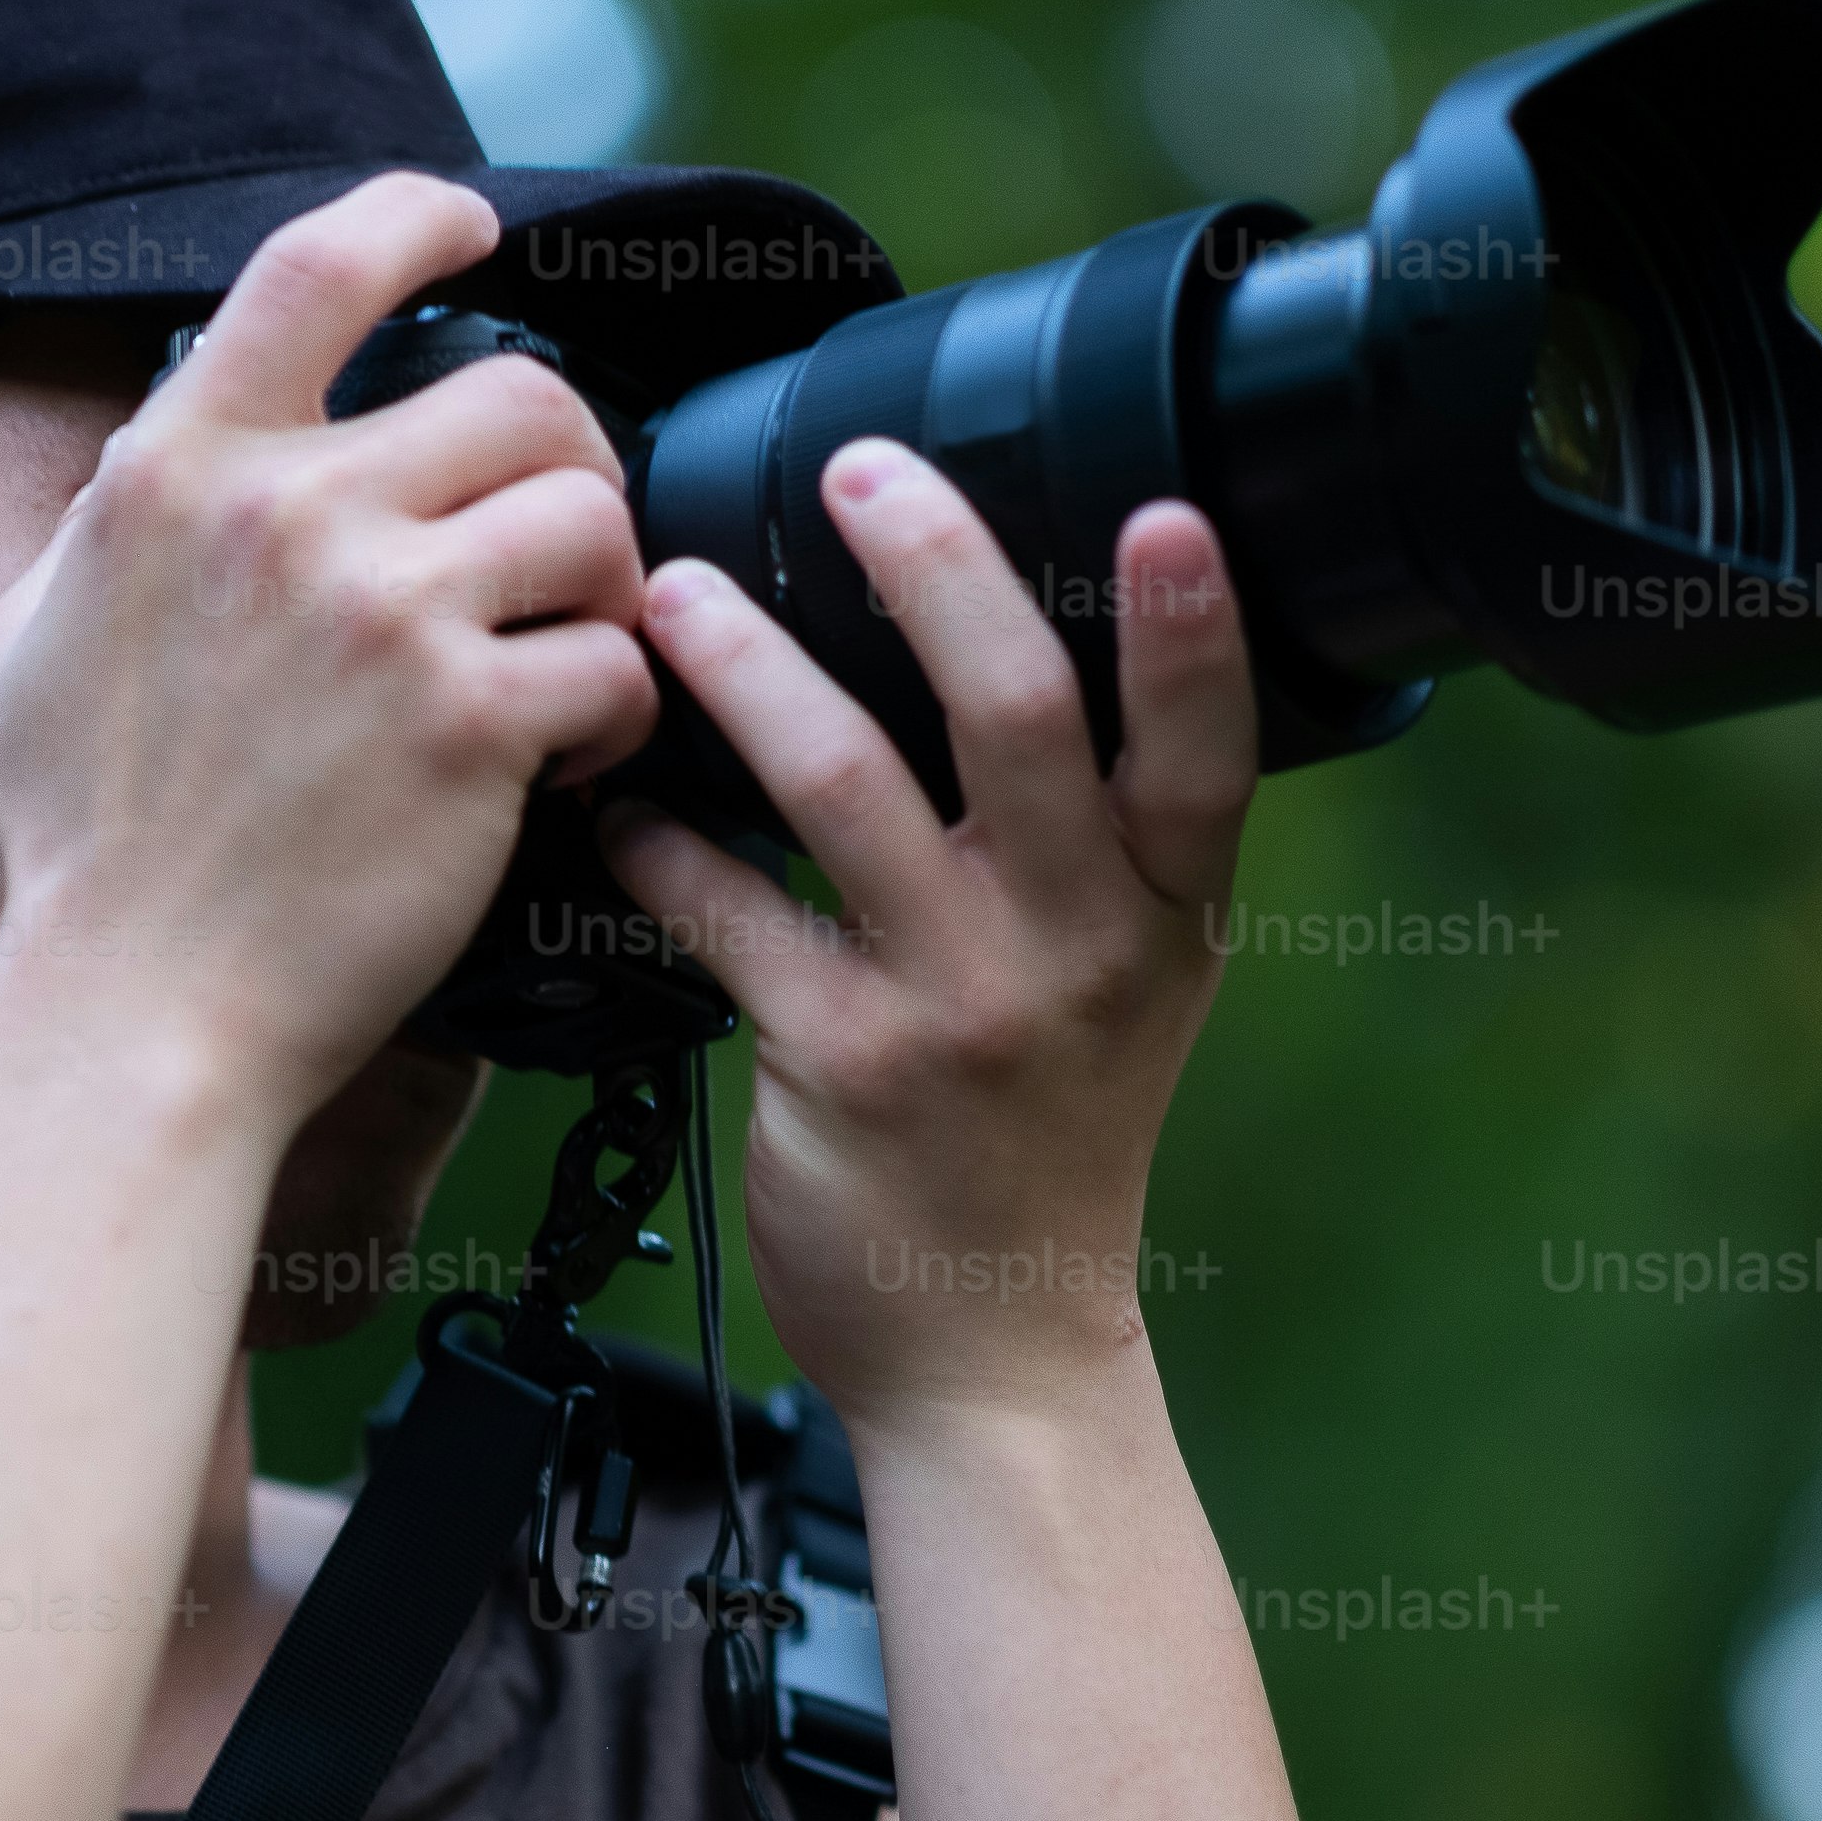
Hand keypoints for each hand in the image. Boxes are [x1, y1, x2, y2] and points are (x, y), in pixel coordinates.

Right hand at [0, 178, 658, 1133]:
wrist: (131, 1017)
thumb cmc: (69, 859)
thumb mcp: (4, 656)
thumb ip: (77, 546)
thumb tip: (118, 489)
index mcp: (174, 474)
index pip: (312, 270)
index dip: (411, 220)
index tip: (472, 224)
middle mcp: (282, 515)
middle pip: (520, 392)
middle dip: (566, 465)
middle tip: (552, 556)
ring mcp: (381, 614)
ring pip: (593, 513)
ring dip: (607, 590)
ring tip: (564, 664)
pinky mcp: (470, 723)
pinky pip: (618, 660)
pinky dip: (618, 712)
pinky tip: (565, 765)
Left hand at [596, 454, 1256, 1429]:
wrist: (996, 1351)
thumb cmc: (1049, 1141)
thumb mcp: (1128, 989)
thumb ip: (1103, 843)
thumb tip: (1023, 649)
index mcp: (1164, 915)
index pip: (1205, 752)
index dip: (1194, 634)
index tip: (1168, 510)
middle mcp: (1076, 947)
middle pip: (1017, 718)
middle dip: (936, 570)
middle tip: (860, 469)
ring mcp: (958, 1009)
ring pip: (846, 792)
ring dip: (749, 674)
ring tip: (671, 596)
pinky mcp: (837, 1068)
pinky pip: (731, 917)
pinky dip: (663, 852)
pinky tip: (616, 811)